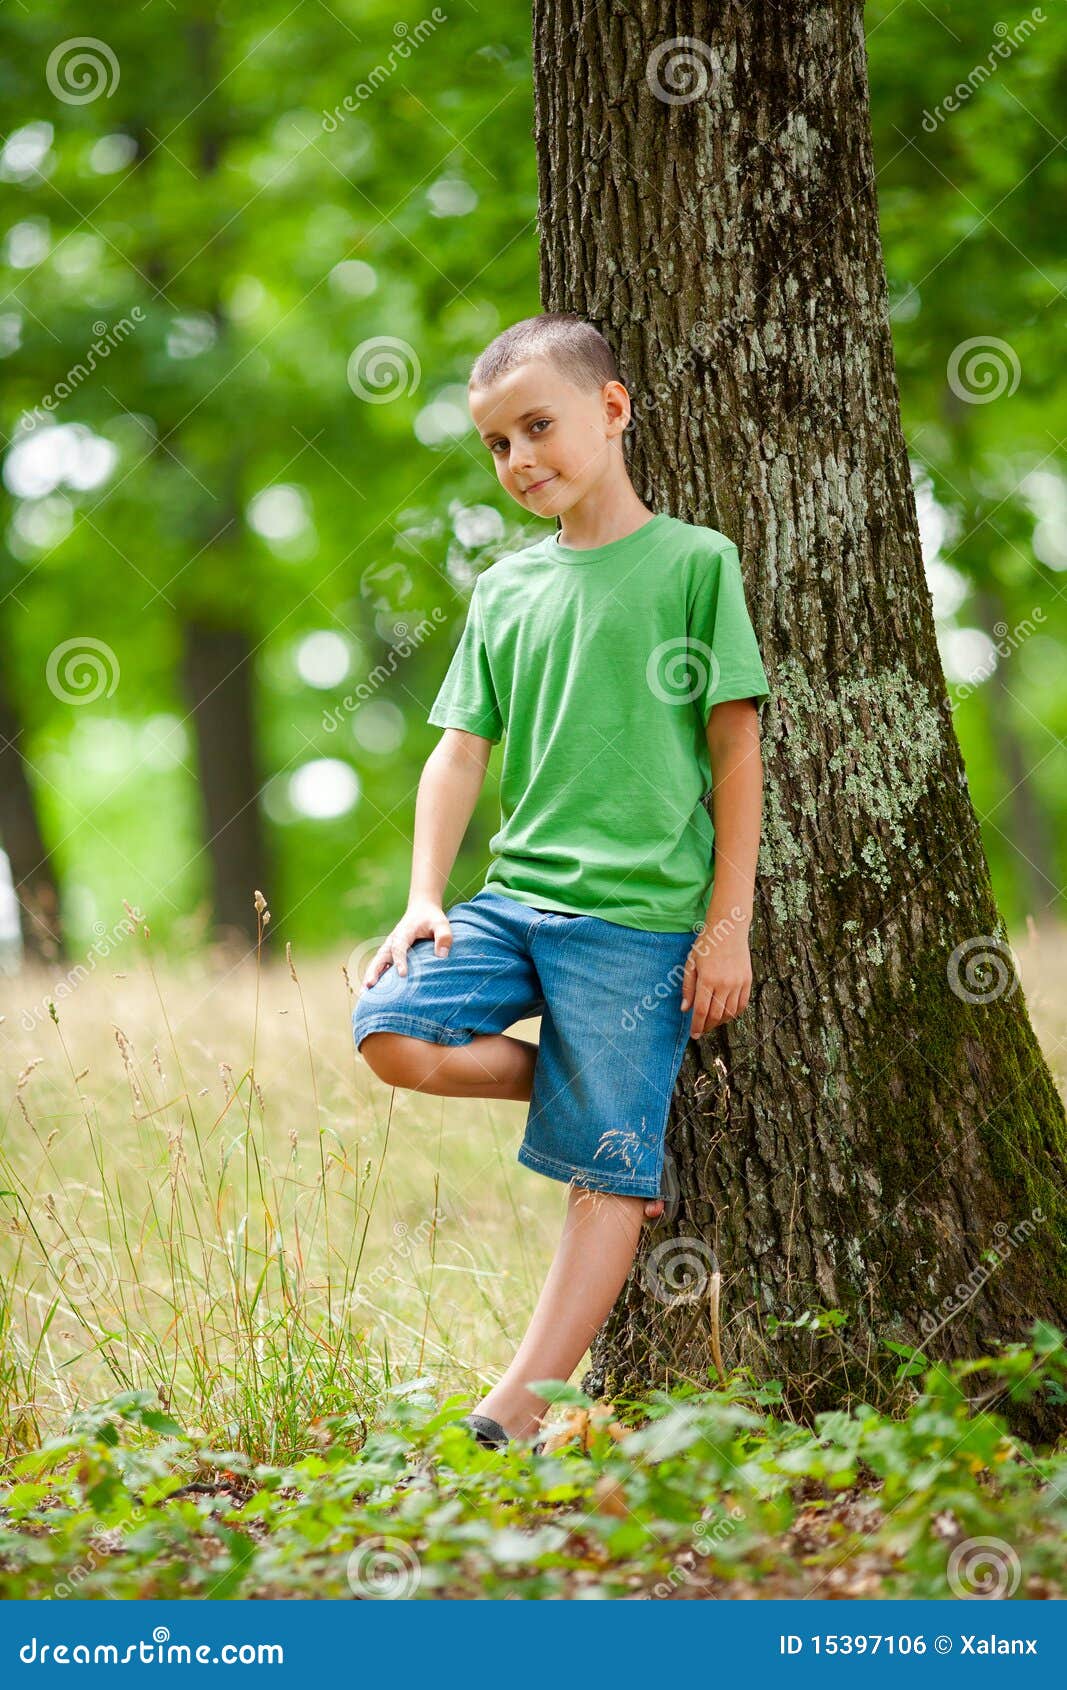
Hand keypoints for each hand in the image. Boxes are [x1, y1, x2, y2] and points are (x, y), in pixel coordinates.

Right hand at [361, 896, 452, 988]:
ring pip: (377, 962)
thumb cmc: (432, 918)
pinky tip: (369, 991)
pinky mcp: (390, 953)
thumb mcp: (441, 924)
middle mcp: (392, 940)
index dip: (400, 960)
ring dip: (370, 976)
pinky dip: (374, 976)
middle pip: (381, 956)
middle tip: (369, 985)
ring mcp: (389, 947)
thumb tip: (442, 956)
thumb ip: (444, 937)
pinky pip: (380, 965)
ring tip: (364, 993)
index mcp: (404, 932)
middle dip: (375, 971)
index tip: (402, 974)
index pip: (399, 947)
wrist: (422, 909)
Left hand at [680, 920, 751, 1037]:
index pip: (701, 1011)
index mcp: (707, 979)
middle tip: (701, 1030)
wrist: (728, 929)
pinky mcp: (748, 980)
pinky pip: (742, 1004)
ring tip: (712, 1022)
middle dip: (707, 1026)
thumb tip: (685, 1009)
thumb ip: (688, 988)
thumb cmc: (706, 944)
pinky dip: (734, 1013)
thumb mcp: (691, 964)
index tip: (694, 1035)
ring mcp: (738, 983)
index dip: (697, 1026)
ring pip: (730, 1013)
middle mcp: (724, 983)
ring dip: (720, 1021)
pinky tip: (726, 1014)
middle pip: (716, 1015)